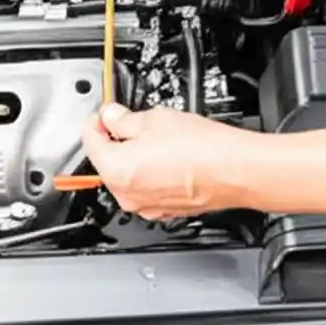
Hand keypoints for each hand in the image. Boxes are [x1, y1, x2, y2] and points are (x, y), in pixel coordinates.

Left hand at [80, 103, 260, 218]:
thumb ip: (124, 119)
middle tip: (130, 121)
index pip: (90, 141)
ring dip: (133, 157)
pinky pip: (146, 189)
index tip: (102, 114)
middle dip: (115, 140)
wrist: (234, 171)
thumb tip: (111, 116)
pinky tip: (168, 157)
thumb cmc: (201, 149)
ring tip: (156, 138)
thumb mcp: (154, 119)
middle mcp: (126, 195)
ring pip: (127, 176)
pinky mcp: (164, 210)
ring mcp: (146, 206)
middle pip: (107, 161)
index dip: (95, 122)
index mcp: (116, 170)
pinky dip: (150, 173)